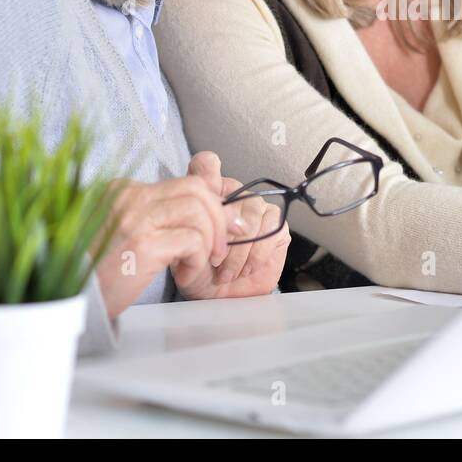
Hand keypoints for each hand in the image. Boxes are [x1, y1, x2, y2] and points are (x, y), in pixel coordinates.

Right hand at [94, 150, 238, 319]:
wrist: (71, 301)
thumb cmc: (99, 273)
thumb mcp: (127, 233)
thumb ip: (157, 217)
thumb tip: (209, 212)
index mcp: (123, 190)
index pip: (183, 182)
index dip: (211, 204)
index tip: (224, 226)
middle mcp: (128, 196)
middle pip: (196, 189)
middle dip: (220, 217)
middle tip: (221, 247)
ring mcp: (134, 217)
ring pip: (199, 210)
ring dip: (213, 239)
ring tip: (204, 262)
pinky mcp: (143, 244)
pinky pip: (192, 239)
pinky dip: (198, 258)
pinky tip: (184, 274)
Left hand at [174, 162, 291, 300]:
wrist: (217, 296)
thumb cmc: (198, 269)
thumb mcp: (183, 246)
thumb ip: (189, 220)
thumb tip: (203, 206)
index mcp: (208, 193)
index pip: (207, 164)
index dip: (206, 175)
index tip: (201, 201)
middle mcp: (235, 195)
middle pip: (236, 198)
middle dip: (223, 236)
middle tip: (213, 260)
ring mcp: (258, 210)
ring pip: (252, 218)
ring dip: (238, 251)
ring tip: (226, 271)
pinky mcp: (278, 227)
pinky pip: (271, 231)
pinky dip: (256, 255)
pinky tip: (244, 269)